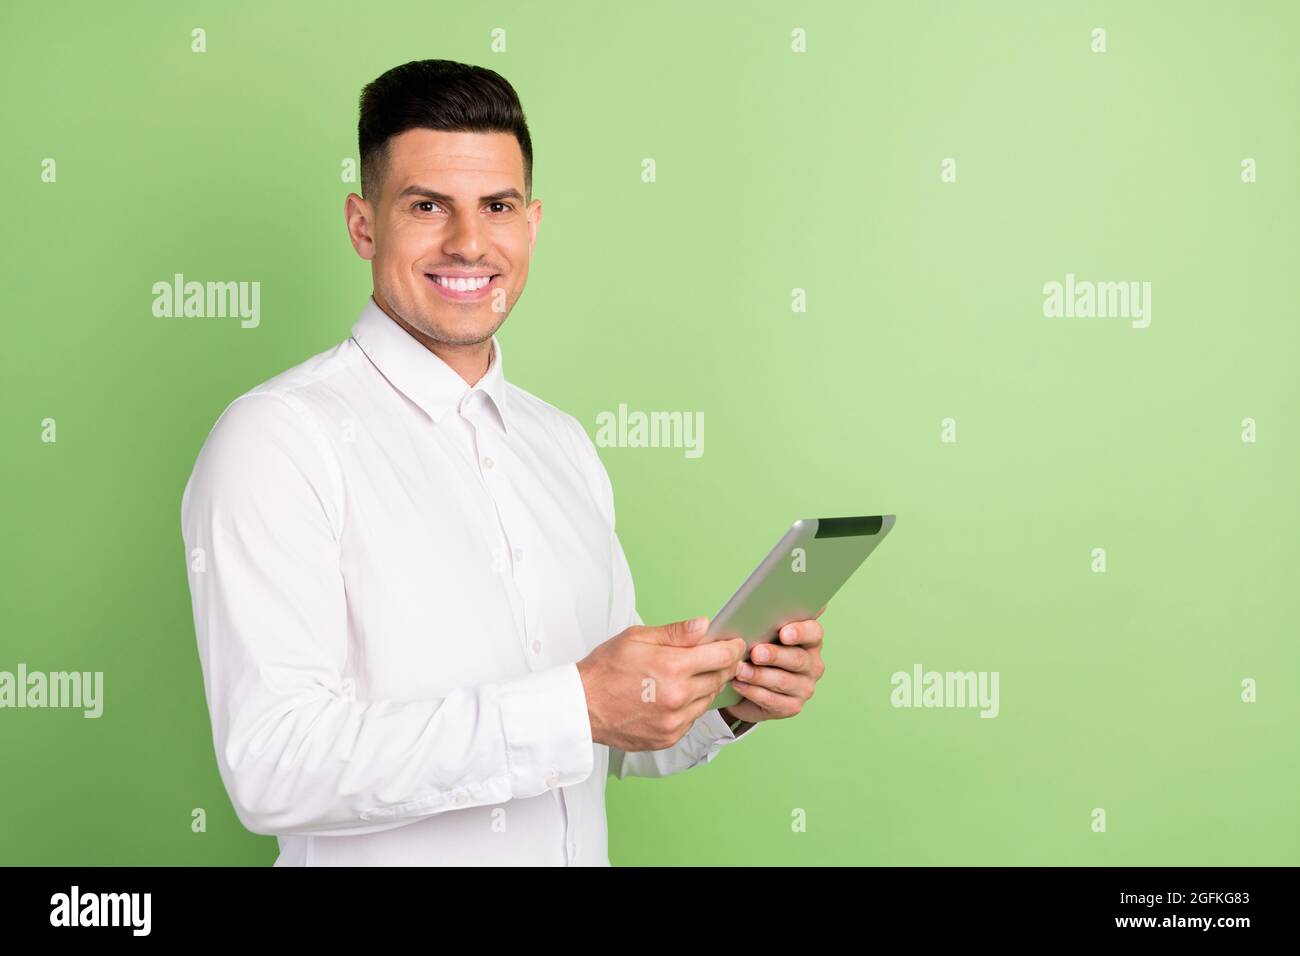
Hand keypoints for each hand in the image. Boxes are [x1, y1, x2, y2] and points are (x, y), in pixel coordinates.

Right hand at [577, 616, 746, 751]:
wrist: (582, 707)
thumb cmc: (605, 669)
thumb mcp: (637, 638)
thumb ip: (675, 633)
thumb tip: (704, 626)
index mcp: (673, 668)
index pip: (722, 657)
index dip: (733, 648)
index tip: (735, 644)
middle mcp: (678, 697)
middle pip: (719, 679)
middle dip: (721, 666)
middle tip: (714, 657)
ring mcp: (675, 721)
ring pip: (707, 700)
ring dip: (705, 687)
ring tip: (686, 676)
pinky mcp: (669, 737)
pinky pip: (692, 719)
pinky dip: (689, 707)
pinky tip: (672, 697)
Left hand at [721, 607, 825, 724]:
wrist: (747, 687)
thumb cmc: (756, 652)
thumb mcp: (760, 633)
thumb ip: (766, 618)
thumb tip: (760, 602)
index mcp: (810, 640)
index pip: (813, 632)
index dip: (800, 632)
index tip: (784, 633)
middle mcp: (812, 664)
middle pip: (798, 658)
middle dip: (775, 655)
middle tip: (756, 652)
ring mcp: (805, 687)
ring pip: (783, 681)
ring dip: (759, 675)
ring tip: (740, 670)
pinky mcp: (793, 706)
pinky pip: (774, 700)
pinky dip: (754, 692)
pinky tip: (739, 685)